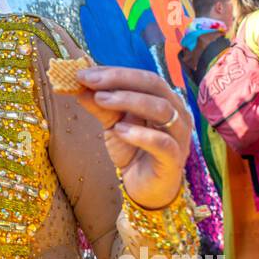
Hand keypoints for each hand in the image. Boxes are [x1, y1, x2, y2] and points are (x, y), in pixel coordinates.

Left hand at [74, 65, 191, 208]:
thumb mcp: (112, 124)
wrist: (145, 186)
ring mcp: (178, 135)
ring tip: (101, 100)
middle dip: (120, 80)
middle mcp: (176, 112)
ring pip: (161, 109)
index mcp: (163, 98)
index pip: (142, 76)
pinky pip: (162, 142)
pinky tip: (120, 130)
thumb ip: (101, 106)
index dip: (114, 72)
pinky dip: (141, 134)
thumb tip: (80, 87)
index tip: (84, 73)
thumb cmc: (133, 149)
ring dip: (129, 100)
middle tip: (90, 81)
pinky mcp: (174, 159)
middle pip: (153, 84)